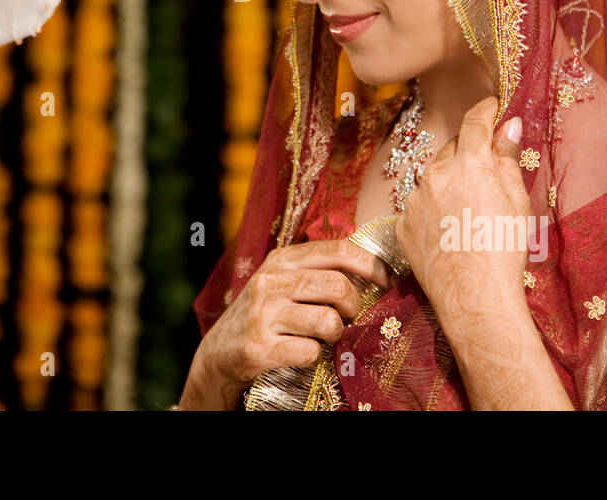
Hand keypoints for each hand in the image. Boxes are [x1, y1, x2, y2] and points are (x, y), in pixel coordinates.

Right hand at [194, 239, 392, 401]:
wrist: (217, 353)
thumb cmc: (262, 314)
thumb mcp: (281, 281)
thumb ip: (315, 270)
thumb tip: (373, 269)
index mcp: (281, 260)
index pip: (336, 249)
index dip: (371, 264)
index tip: (389, 281)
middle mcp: (270, 282)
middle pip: (337, 286)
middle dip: (353, 305)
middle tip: (347, 316)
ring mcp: (262, 314)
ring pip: (327, 321)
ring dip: (335, 334)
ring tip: (324, 337)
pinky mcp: (259, 347)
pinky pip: (310, 352)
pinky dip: (314, 356)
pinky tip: (302, 353)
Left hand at [394, 97, 531, 340]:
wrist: (474, 298)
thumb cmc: (504, 249)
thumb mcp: (517, 200)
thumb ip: (507, 158)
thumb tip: (509, 125)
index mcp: (468, 164)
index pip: (474, 122)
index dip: (485, 110)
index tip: (491, 105)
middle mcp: (434, 175)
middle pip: (453, 150)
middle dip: (469, 155)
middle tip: (487, 175)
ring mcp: (413, 199)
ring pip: (433, 178)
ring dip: (449, 184)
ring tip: (470, 214)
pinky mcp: (402, 224)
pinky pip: (419, 205)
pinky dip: (433, 209)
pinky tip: (451, 231)